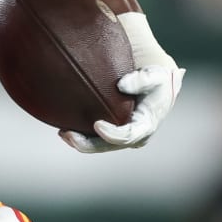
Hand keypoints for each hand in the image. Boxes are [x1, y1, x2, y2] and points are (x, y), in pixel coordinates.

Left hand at [59, 65, 184, 153]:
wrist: (158, 86)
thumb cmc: (157, 81)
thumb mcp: (156, 76)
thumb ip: (141, 80)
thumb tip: (121, 85)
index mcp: (145, 126)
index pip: (127, 135)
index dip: (111, 134)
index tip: (96, 124)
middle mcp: (134, 136)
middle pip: (108, 145)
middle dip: (88, 144)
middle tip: (68, 135)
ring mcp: (123, 136)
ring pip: (100, 145)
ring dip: (81, 142)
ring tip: (63, 134)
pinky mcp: (114, 132)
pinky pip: (96, 139)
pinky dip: (82, 136)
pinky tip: (65, 130)